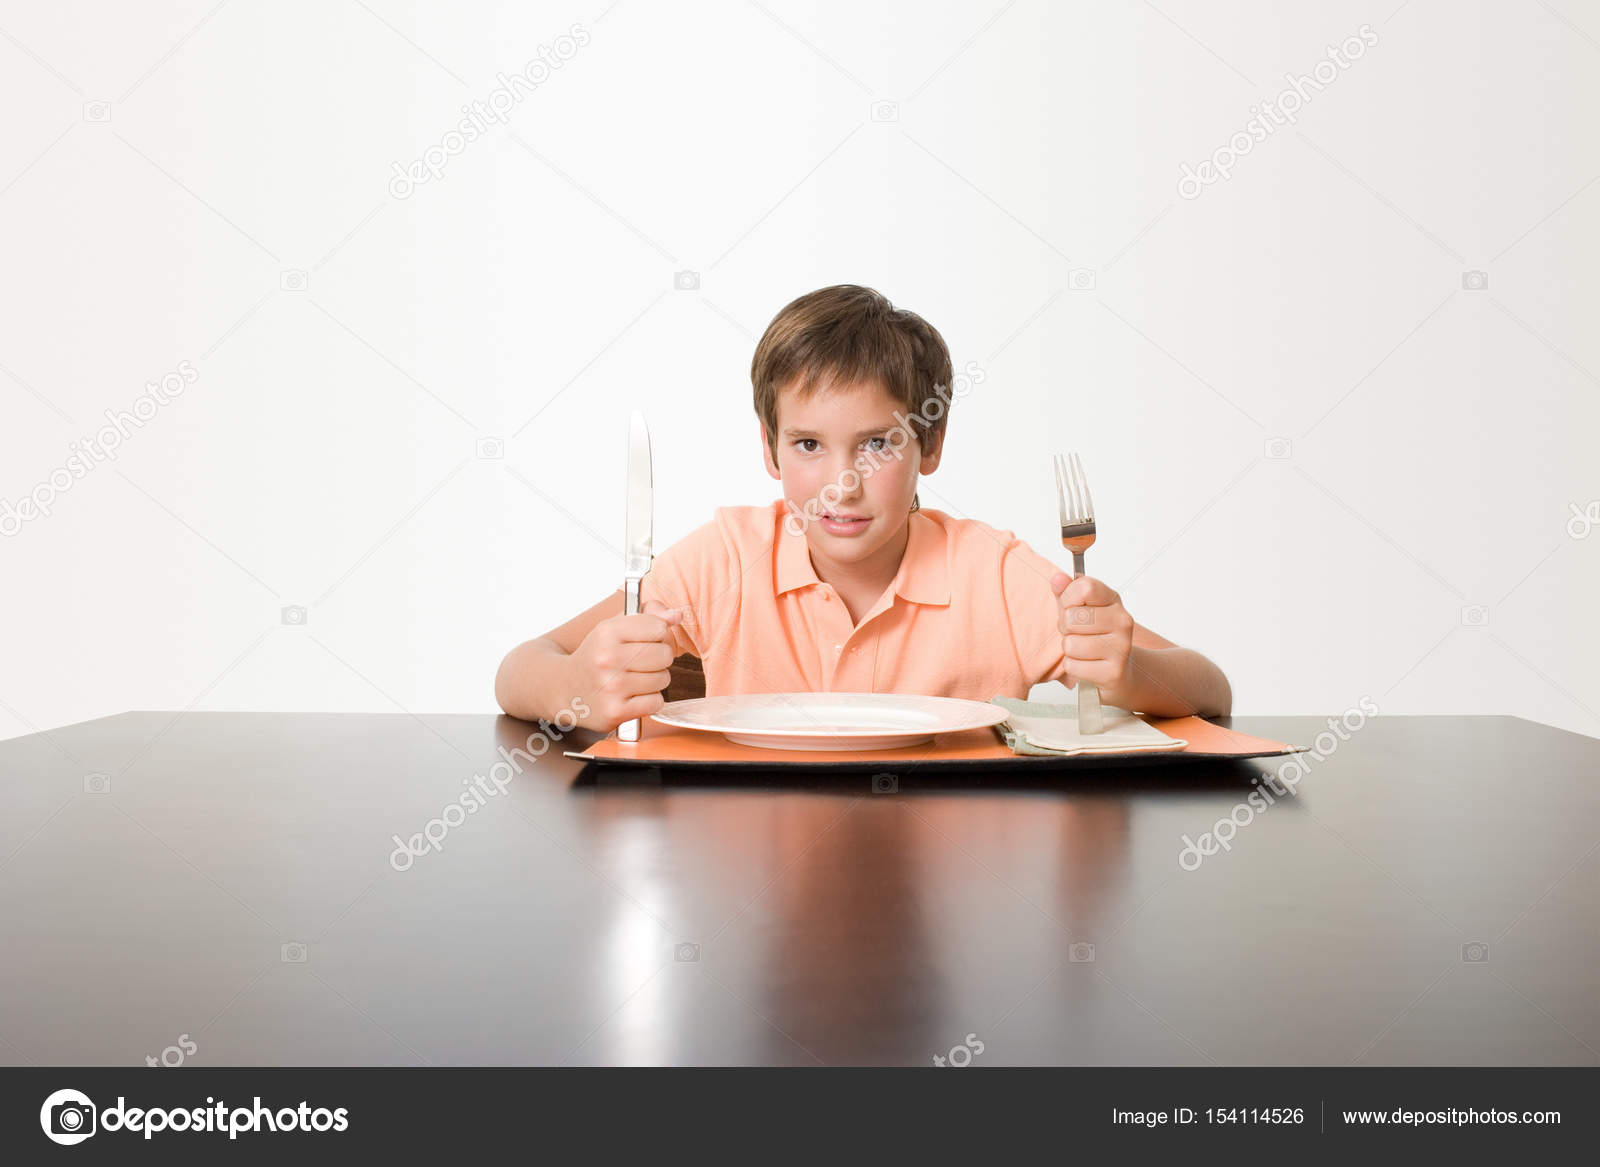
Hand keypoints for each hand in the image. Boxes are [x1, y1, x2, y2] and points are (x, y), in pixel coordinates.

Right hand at [565, 599, 683, 731]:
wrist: (564, 688)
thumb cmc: (596, 655)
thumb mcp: (613, 628)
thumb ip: (647, 616)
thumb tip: (677, 615)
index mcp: (607, 632)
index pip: (658, 627)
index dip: (657, 634)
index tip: (645, 639)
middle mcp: (607, 658)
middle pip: (665, 654)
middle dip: (659, 658)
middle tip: (640, 662)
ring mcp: (611, 687)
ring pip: (663, 679)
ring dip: (654, 681)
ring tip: (633, 679)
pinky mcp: (616, 711)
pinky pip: (656, 702)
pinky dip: (648, 701)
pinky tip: (631, 696)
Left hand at [1049, 571, 1133, 695]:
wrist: (1120, 670)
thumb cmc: (1095, 635)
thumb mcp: (1080, 608)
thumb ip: (1066, 592)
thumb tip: (1057, 579)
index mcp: (1113, 600)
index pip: (1084, 588)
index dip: (1068, 598)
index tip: (1071, 606)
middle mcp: (1122, 621)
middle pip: (1072, 618)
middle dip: (1066, 628)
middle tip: (1078, 633)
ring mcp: (1120, 647)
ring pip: (1070, 644)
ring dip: (1070, 649)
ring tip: (1083, 649)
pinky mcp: (1113, 672)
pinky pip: (1073, 666)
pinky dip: (1074, 666)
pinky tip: (1088, 664)